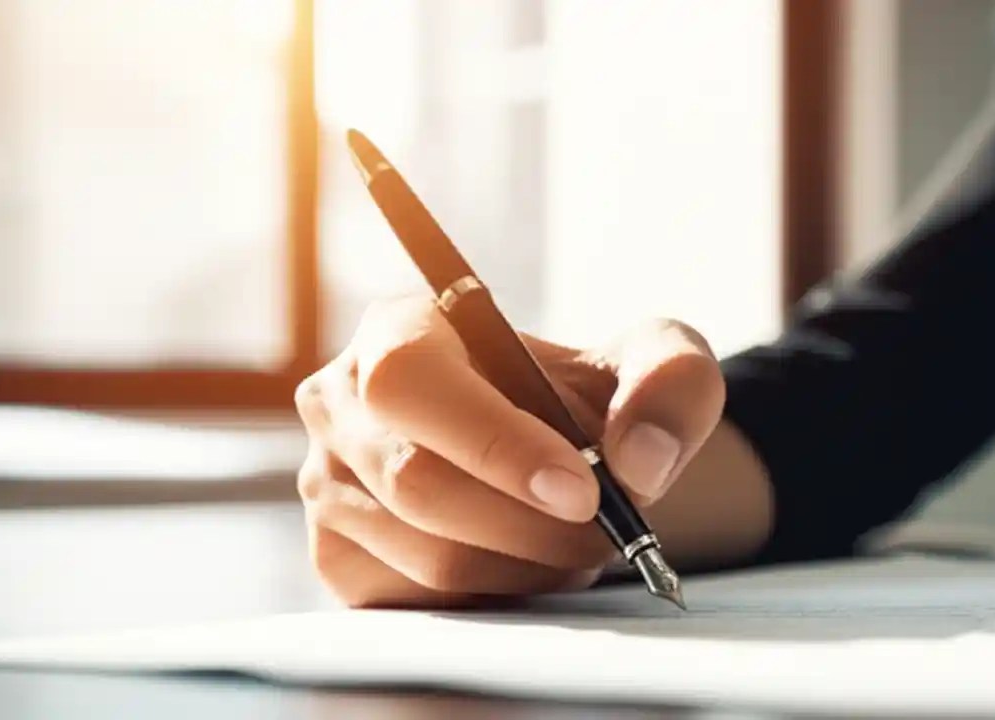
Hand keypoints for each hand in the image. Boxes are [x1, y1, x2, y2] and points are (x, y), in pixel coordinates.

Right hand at [294, 297, 725, 607]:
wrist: (554, 453)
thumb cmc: (587, 398)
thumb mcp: (651, 362)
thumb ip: (669, 384)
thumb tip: (639, 462)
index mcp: (396, 332)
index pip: (411, 382)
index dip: (492, 442)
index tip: (581, 490)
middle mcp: (340, 403)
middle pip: (417, 483)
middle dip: (530, 525)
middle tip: (602, 533)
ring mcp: (325, 485)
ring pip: (428, 556)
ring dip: (524, 566)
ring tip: (570, 543)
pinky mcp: (336, 556)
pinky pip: (417, 604)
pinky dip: (492, 597)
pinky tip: (522, 564)